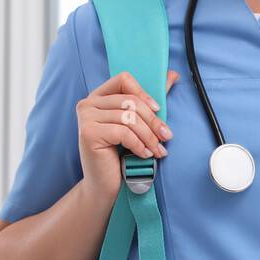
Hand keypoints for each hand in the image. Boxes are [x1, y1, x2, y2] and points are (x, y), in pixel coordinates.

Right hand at [76, 69, 178, 197]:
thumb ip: (150, 100)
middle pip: (130, 101)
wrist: (104, 184)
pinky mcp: (88, 133)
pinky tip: (144, 155)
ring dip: (149, 136)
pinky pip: (123, 132)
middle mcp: (88, 103)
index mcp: (98, 96)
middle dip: (153, 121)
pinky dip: (139, 144)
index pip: (124, 79)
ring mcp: (86, 117)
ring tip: (158, 150)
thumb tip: (173, 75)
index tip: (158, 110)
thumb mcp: (137, 124)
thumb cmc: (120, 154)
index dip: (143, 93)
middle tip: (167, 137)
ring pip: (129, 118)